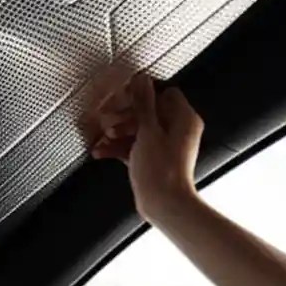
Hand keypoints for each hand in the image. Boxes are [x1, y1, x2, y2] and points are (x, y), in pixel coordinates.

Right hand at [90, 74, 203, 224]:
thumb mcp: (147, 131)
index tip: (124, 95)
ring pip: (139, 130)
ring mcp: (165, 146)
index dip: (143, 93)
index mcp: (183, 118)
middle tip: (109, 119)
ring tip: (103, 138)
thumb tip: (142, 80)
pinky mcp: (154, 160)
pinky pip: (135, 146)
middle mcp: (178, 130)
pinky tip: (102, 151)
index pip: (164, 94)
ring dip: (118, 132)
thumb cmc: (161, 171)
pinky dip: (120, 148)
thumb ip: (143, 103)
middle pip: (148, 112)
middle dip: (125, 116)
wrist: (164, 205)